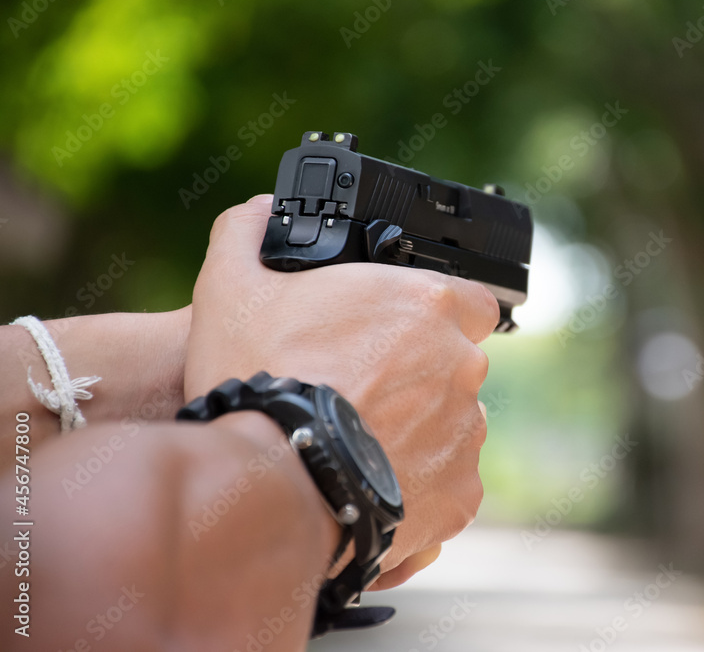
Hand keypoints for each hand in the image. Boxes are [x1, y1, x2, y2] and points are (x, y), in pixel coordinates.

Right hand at [186, 195, 498, 585]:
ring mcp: (466, 432)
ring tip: (360, 440)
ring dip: (422, 428)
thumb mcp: (231, 288)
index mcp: (426, 305)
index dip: (440, 314)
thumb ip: (246, 234)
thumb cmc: (258, 380)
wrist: (268, 483)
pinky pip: (450, 483)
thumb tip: (259, 210)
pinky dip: (422, 484)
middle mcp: (461, 364)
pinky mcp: (460, 494)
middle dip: (420, 374)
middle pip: (456, 363)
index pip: (470, 300)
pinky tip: (372, 480)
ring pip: (456, 424)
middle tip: (364, 390)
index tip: (404, 332)